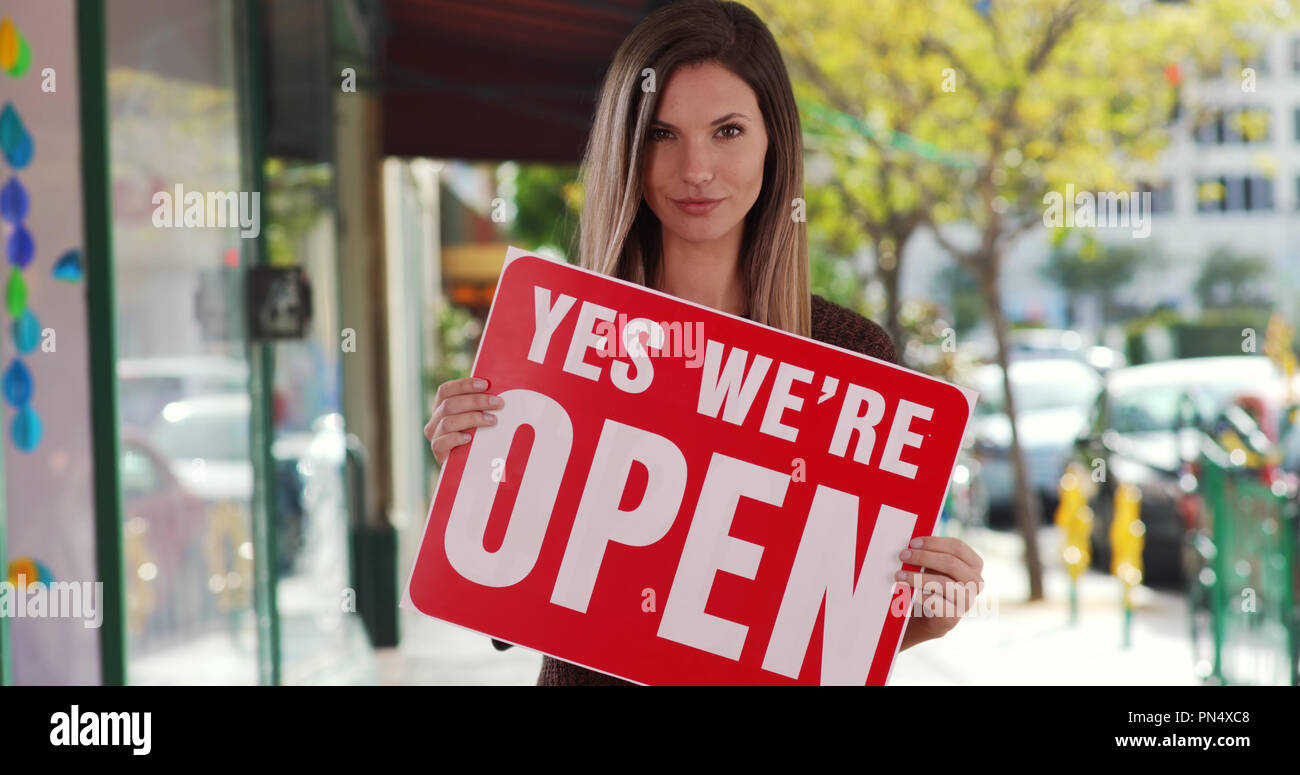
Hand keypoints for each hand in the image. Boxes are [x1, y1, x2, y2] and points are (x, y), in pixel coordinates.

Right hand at [424, 376, 503, 466]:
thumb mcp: (476, 416)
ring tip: (493, 420)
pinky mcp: (437, 450)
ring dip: (473, 418)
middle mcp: (435, 418)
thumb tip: (497, 389)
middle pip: (450, 404)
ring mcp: (435, 435)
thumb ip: (479, 404)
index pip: (446, 389)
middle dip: (476, 401)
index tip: (485, 384)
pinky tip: (470, 438)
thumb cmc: (476, 435)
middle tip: (498, 403)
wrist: (467, 465)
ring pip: (448, 421)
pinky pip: (443, 441)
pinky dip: (457, 438)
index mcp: (441, 406)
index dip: (464, 385)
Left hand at [895, 535, 983, 649]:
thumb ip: (930, 554)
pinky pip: (936, 604)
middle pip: (951, 563)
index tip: (913, 543)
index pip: (958, 547)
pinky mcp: (953, 618)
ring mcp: (966, 602)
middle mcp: (975, 583)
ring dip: (918, 577)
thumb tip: (912, 545)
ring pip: (943, 583)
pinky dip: (919, 596)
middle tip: (903, 556)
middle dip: (924, 557)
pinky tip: (907, 592)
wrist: (924, 617)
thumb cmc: (930, 585)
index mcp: (973, 565)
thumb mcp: (933, 567)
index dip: (934, 543)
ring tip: (899, 575)